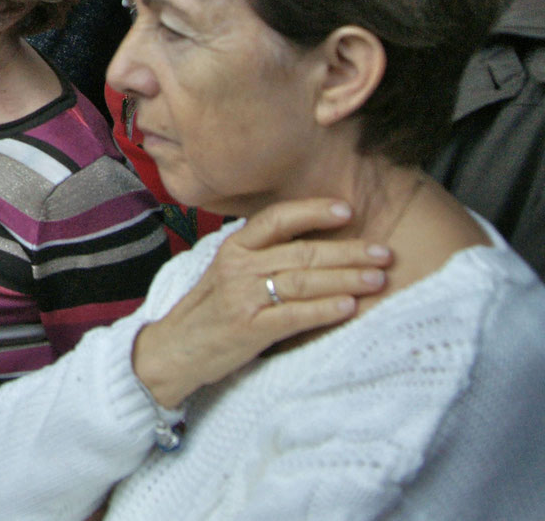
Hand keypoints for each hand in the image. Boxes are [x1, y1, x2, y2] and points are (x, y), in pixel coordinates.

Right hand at [131, 198, 391, 409]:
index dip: (313, 211)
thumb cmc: (209, 311)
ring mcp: (244, 297)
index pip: (276, 219)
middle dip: (348, 251)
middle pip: (301, 252)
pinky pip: (295, 315)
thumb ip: (262, 257)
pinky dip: (325, 310)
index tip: (347, 210)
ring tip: (378, 279)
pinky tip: (350, 307)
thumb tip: (313, 244)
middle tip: (384, 253)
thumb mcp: (227, 273)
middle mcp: (238, 267)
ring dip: (346, 279)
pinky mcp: (250, 328)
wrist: (174, 349)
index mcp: (233, 248)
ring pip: (304, 281)